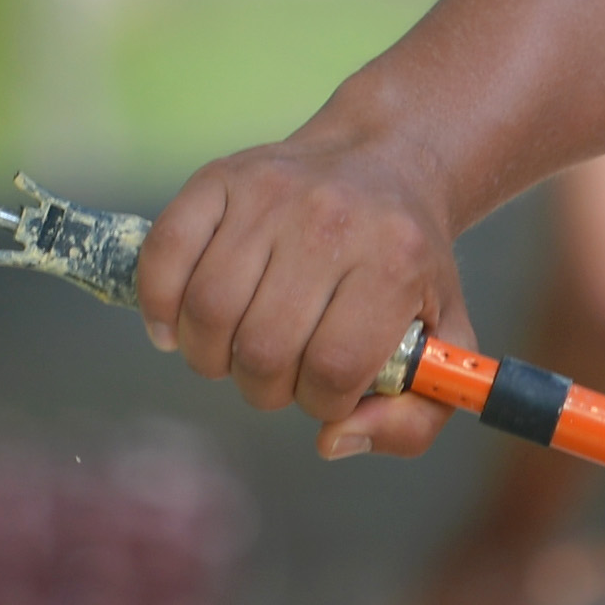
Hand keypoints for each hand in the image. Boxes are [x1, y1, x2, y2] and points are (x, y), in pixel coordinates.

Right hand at [136, 127, 464, 454]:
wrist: (385, 163)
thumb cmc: (408, 268)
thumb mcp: (446, 340)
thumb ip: (413, 419)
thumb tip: (333, 441)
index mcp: (394, 262)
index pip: (334, 367)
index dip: (322, 402)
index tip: (326, 390)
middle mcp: (329, 221)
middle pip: (263, 348)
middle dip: (264, 388)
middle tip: (276, 376)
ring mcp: (270, 195)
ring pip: (208, 311)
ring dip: (211, 358)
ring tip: (234, 353)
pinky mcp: (219, 178)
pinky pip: (164, 256)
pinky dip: (159, 307)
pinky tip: (178, 328)